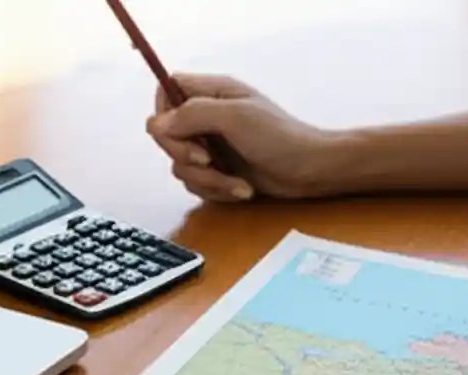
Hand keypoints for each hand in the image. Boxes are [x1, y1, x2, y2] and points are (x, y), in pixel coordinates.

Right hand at [146, 74, 340, 201]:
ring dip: (206, 179)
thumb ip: (194, 114)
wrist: (310, 171)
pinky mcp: (215, 170)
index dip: (163, 113)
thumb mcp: (236, 118)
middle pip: (166, 134)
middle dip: (185, 154)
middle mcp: (206, 116)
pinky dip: (215, 190)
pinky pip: (194, 183)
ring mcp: (210, 145)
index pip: (166, 91)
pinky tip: (240, 188)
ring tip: (236, 182)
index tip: (178, 131)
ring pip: (179, 164)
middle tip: (209, 161)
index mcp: (212, 92)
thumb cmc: (280, 138)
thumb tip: (157, 125)